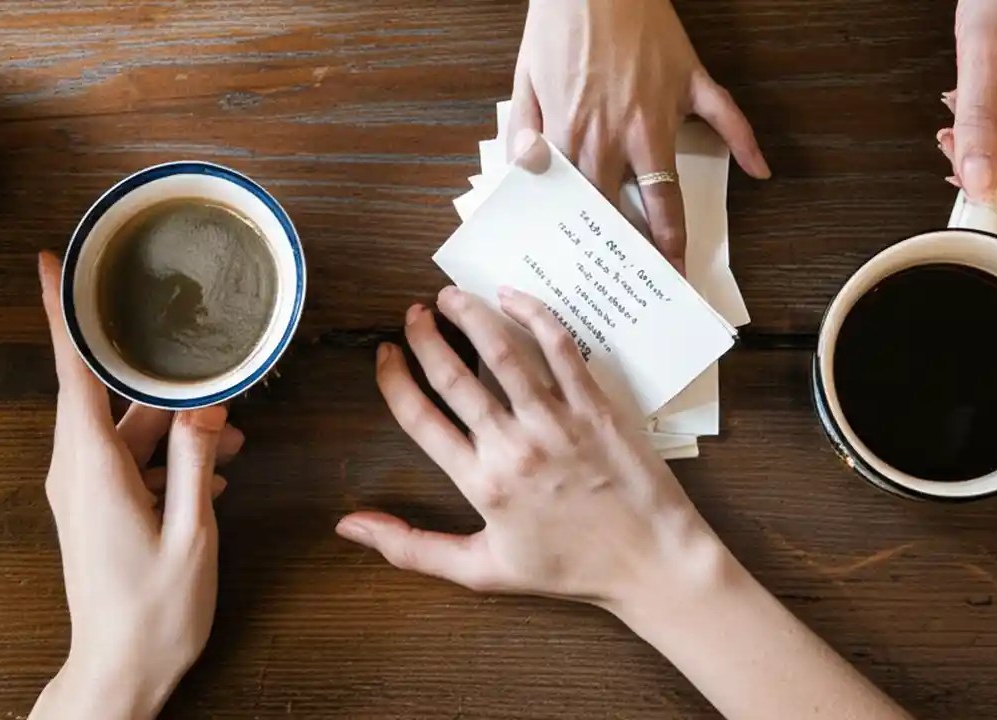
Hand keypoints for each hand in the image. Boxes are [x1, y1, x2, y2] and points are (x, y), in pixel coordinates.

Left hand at [29, 252, 243, 719]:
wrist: (121, 670)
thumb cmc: (153, 612)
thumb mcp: (192, 531)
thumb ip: (197, 459)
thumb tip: (209, 402)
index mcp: (92, 469)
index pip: (72, 373)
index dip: (61, 314)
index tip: (50, 263)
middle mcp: (77, 471)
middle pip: (117, 399)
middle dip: (169, 387)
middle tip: (212, 374)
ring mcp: (85, 490)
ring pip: (132, 430)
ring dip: (181, 430)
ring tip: (231, 443)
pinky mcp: (98, 506)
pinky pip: (134, 460)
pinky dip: (172, 458)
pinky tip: (212, 475)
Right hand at [339, 288, 911, 719]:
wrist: (648, 561)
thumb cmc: (567, 568)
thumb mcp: (482, 570)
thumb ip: (411, 546)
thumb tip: (347, 526)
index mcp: (480, 484)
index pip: (420, 419)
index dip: (394, 380)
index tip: (385, 355)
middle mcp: (513, 447)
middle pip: (454, 376)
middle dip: (425, 337)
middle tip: (412, 313)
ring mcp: (556, 422)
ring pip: (502, 353)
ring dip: (470, 315)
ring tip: (451, 296)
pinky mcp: (595, 405)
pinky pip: (560, 348)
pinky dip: (534, 315)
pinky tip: (513, 297)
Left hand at [510, 0, 770, 271]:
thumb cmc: (558, 23)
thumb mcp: (525, 77)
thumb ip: (523, 129)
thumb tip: (526, 169)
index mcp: (575, 134)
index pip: (580, 203)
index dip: (585, 240)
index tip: (589, 273)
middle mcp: (618, 134)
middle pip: (625, 208)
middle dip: (631, 254)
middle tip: (637, 288)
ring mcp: (658, 112)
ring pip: (668, 185)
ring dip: (675, 229)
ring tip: (679, 265)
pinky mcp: (689, 82)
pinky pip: (725, 116)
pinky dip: (746, 142)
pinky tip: (761, 170)